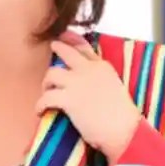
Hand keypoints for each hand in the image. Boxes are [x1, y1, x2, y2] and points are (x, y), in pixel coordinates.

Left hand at [36, 32, 142, 162]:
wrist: (124, 129)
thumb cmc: (123, 116)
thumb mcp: (115, 88)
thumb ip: (102, 80)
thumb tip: (89, 86)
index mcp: (102, 67)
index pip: (84, 48)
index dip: (72, 40)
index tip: (64, 36)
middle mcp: (89, 70)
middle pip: (66, 52)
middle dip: (58, 48)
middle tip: (52, 48)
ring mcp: (77, 83)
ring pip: (52, 73)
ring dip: (47, 83)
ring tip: (46, 91)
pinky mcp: (68, 99)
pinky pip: (46, 98)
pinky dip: (40, 105)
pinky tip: (40, 111)